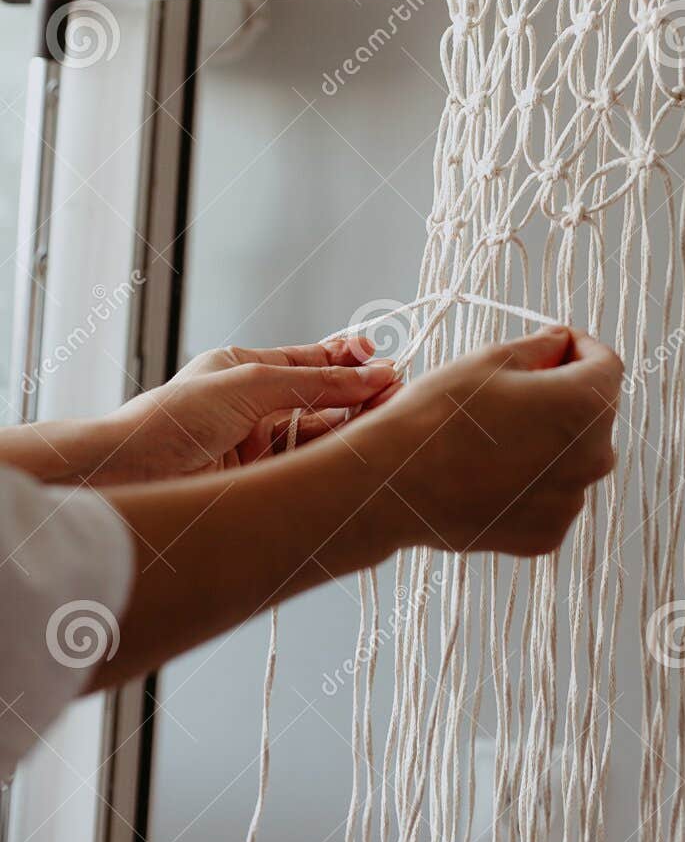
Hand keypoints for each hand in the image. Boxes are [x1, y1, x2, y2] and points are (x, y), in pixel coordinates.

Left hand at [96, 337, 400, 482]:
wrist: (130, 476)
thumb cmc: (173, 420)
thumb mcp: (251, 385)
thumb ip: (315, 381)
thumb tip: (372, 372)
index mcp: (246, 370)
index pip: (311, 360)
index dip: (349, 360)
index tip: (383, 361)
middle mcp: (256, 406)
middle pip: (323, 396)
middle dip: (361, 392)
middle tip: (397, 391)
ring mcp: (261, 445)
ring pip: (322, 432)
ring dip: (356, 423)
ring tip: (390, 414)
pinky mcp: (263, 481)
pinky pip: (309, 463)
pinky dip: (337, 455)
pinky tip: (363, 446)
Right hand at [359, 325, 621, 557]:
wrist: (395, 483)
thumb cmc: (441, 414)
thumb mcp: (492, 360)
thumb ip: (540, 348)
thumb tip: (559, 343)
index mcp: (586, 406)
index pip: (607, 365)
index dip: (580, 347)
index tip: (553, 345)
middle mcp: (593, 458)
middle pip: (593, 414)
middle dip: (564, 394)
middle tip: (515, 387)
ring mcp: (570, 503)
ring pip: (571, 458)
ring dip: (548, 440)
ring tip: (494, 433)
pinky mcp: (546, 535)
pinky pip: (551, 496)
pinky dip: (532, 482)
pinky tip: (490, 471)